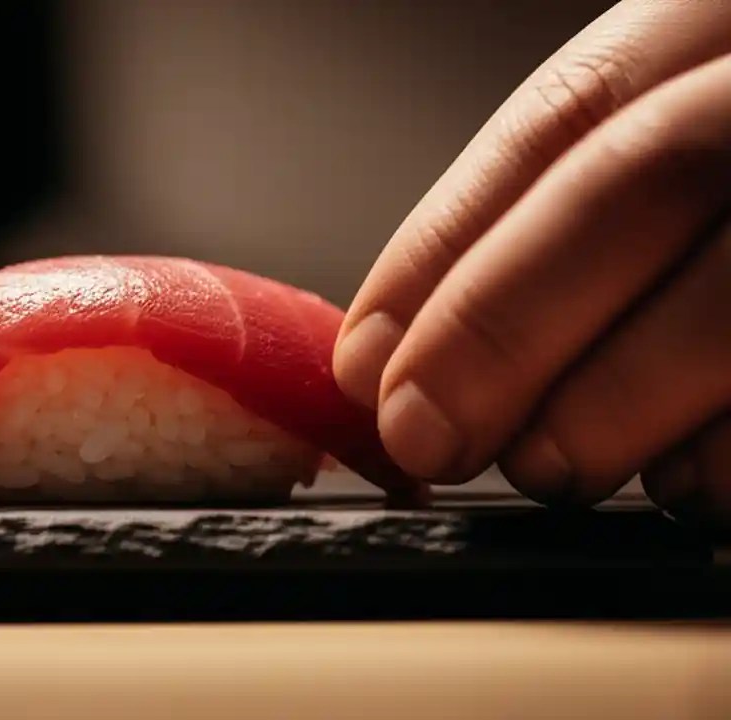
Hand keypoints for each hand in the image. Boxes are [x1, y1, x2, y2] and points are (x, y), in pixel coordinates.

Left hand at [332, 0, 730, 525]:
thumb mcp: (696, 137)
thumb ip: (564, 215)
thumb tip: (396, 344)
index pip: (570, 116)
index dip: (449, 250)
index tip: (371, 364)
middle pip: (644, 177)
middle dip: (505, 325)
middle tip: (428, 434)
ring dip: (615, 403)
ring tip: (550, 464)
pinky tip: (691, 485)